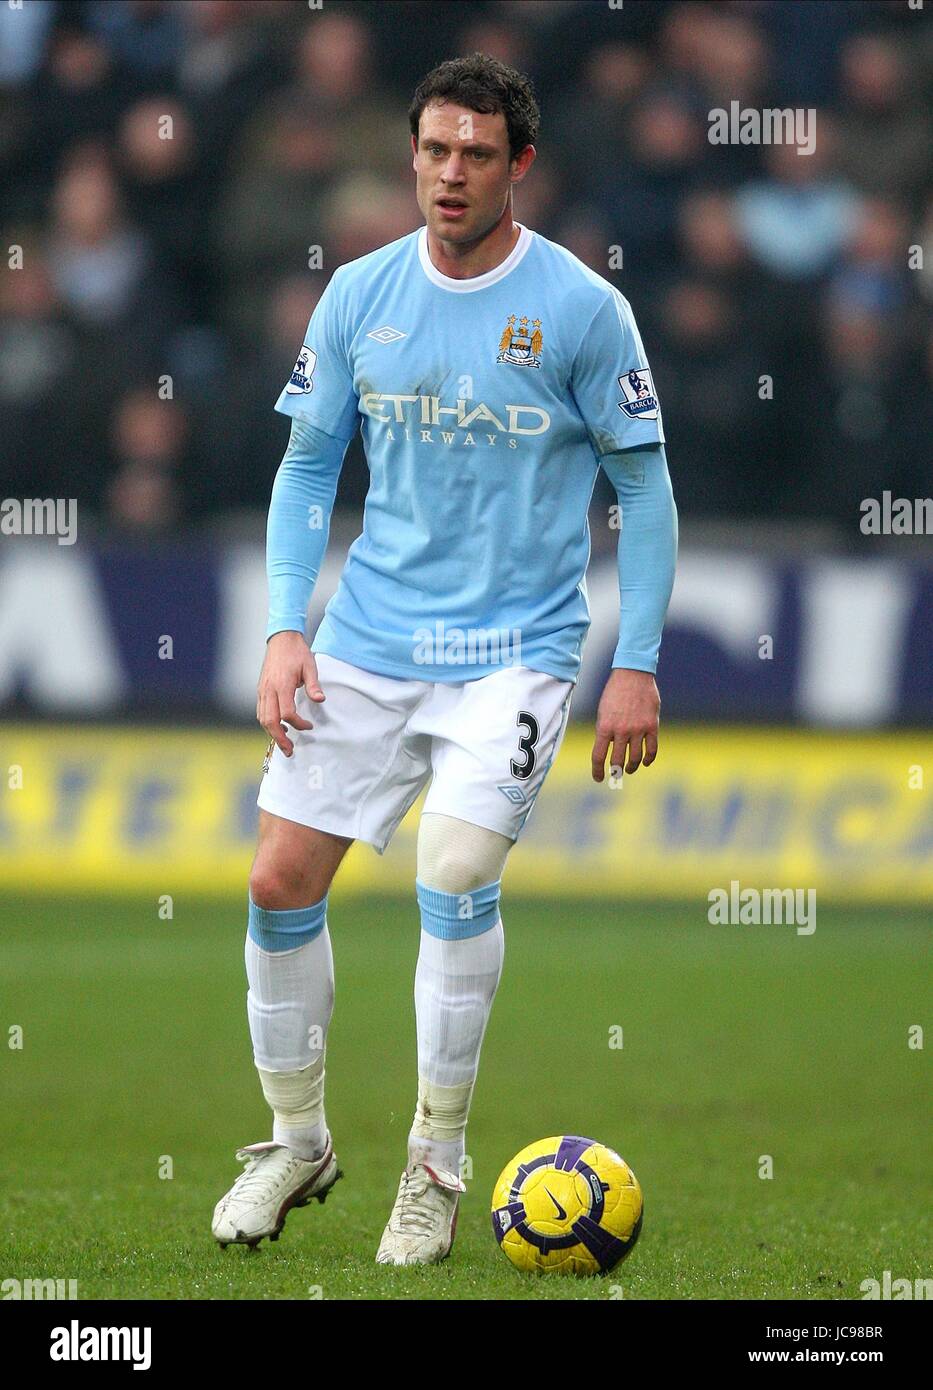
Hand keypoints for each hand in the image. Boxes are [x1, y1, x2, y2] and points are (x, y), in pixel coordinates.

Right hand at [257, 631, 324, 756]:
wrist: (281, 639)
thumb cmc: (297, 652)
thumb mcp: (310, 667)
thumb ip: (313, 685)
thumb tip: (320, 700)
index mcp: (281, 685)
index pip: (287, 713)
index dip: (298, 723)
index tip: (309, 726)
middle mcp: (268, 690)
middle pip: (270, 721)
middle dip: (279, 739)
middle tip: (290, 751)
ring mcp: (262, 690)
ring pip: (262, 718)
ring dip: (272, 733)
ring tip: (284, 743)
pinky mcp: (261, 690)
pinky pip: (261, 711)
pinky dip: (268, 723)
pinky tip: (279, 727)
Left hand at [591, 668, 659, 781]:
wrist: (632, 674)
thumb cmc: (614, 692)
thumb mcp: (603, 711)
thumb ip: (605, 730)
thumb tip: (607, 749)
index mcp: (604, 726)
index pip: (599, 756)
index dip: (597, 771)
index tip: (599, 778)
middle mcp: (621, 730)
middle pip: (617, 761)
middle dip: (615, 771)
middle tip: (615, 776)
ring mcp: (638, 729)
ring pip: (635, 758)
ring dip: (631, 767)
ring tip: (629, 768)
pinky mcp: (652, 725)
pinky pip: (652, 749)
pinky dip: (648, 759)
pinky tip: (645, 761)